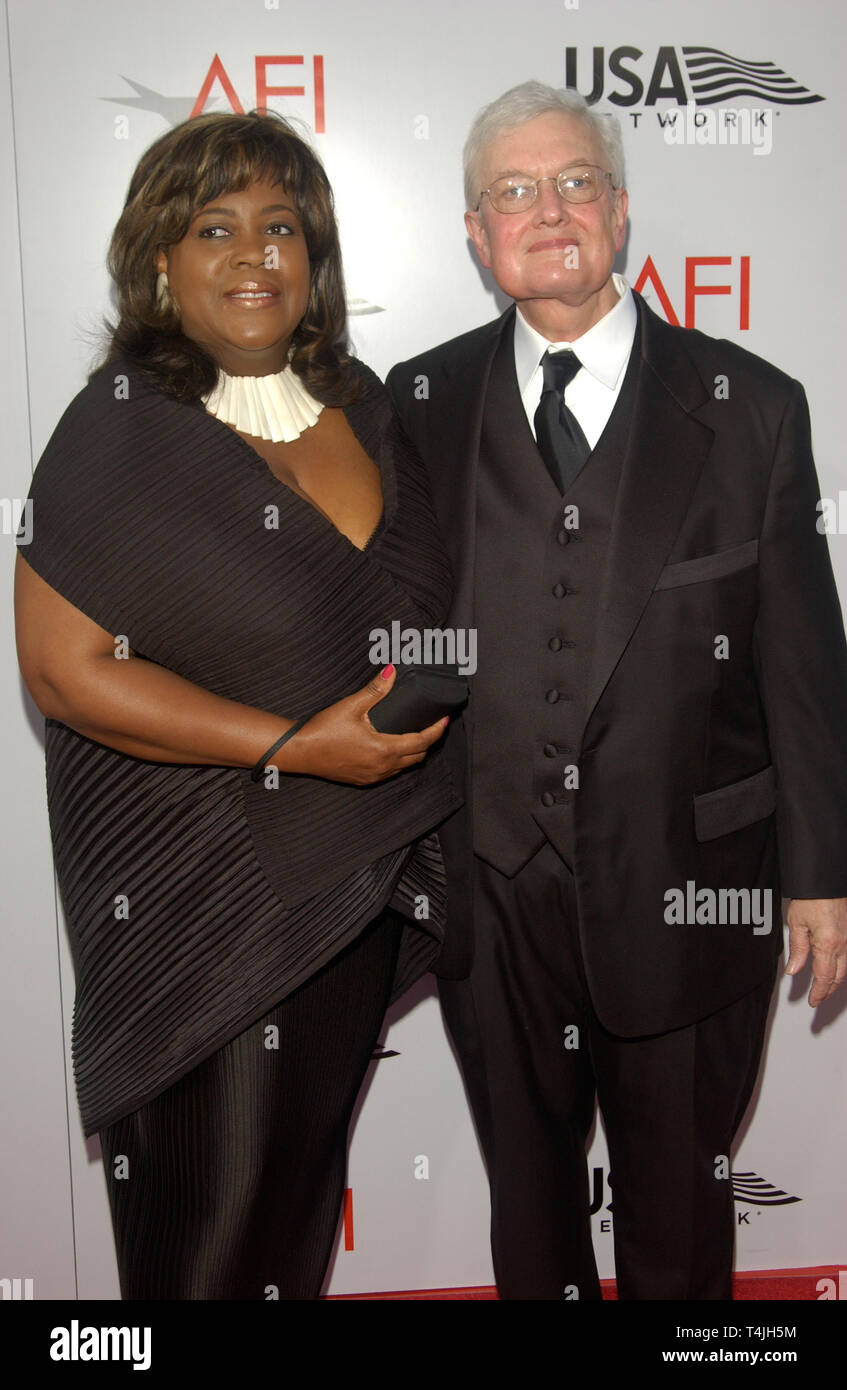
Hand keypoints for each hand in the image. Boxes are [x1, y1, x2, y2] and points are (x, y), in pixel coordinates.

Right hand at [277, 665, 447, 785]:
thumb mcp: (351, 706)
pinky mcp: (363, 780)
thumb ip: (375, 690)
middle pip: (417, 757)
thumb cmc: (323, 730)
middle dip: (428, 741)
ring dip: (413, 752)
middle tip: (432, 724)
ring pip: (404, 767)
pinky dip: (398, 761)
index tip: (444, 719)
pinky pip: (389, 773)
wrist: (299, 752)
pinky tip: (391, 747)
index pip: (422, 742)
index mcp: (384, 749)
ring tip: (415, 733)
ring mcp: (373, 776)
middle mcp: (382, 767)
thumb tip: (392, 672)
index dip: (436, 730)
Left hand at [785, 897, 846, 1005]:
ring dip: (836, 980)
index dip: (819, 992)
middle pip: (838, 976)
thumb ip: (797, 950)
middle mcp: (844, 944)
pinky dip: (842, 968)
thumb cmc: (811, 898)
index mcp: (828, 944)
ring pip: (846, 968)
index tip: (813, 1001)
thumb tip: (794, 970)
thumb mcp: (797, 924)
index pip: (824, 977)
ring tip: (825, 988)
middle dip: (828, 990)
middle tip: (818, 999)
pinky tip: (835, 969)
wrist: (826, 881)